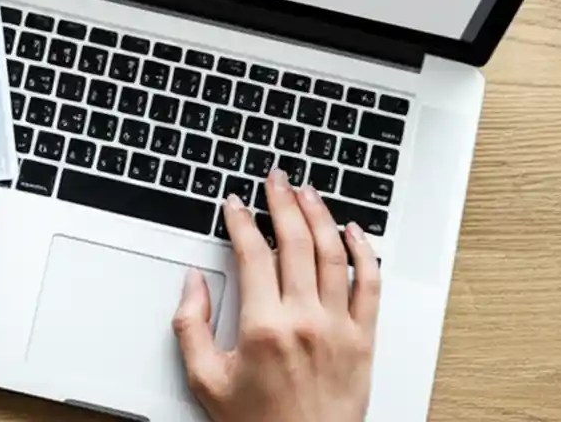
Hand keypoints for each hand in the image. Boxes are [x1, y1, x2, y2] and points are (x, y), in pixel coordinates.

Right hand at [173, 170, 380, 421]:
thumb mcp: (206, 380)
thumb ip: (191, 326)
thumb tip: (193, 283)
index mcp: (263, 327)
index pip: (251, 253)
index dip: (240, 220)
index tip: (234, 204)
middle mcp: (304, 320)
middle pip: (294, 241)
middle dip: (281, 201)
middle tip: (274, 179)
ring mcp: (339, 327)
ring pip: (332, 253)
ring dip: (319, 215)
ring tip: (307, 192)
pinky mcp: (363, 339)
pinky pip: (370, 283)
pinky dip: (364, 251)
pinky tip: (354, 231)